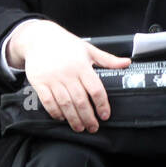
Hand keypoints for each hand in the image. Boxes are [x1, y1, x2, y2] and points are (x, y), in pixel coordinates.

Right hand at [5, 20, 130, 132]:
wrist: (38, 38)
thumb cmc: (65, 44)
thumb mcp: (88, 49)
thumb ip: (107, 59)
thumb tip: (127, 63)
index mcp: (81, 66)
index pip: (95, 90)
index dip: (102, 105)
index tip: (105, 115)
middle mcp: (67, 74)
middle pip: (80, 101)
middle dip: (88, 117)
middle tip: (93, 127)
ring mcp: (52, 79)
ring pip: (65, 104)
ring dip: (73, 119)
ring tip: (79, 127)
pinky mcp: (39, 83)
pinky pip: (48, 101)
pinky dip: (55, 112)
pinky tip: (61, 117)